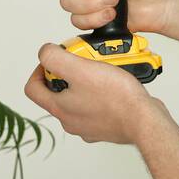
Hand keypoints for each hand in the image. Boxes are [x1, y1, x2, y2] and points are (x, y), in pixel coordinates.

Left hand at [23, 43, 170, 146]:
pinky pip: (98, 106)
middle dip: (69, 73)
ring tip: (102, 69)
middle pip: (57, 92)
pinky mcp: (106, 126)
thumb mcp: (80, 68)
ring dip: (87, 81)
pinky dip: (103, 93)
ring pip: (79, 98)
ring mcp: (88, 126)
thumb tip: (45, 52)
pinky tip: (114, 83)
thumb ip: (55, 57)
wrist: (145, 121)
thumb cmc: (117, 98)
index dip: (38, 70)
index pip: (33, 89)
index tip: (53, 61)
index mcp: (59, 108)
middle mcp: (70, 120)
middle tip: (83, 61)